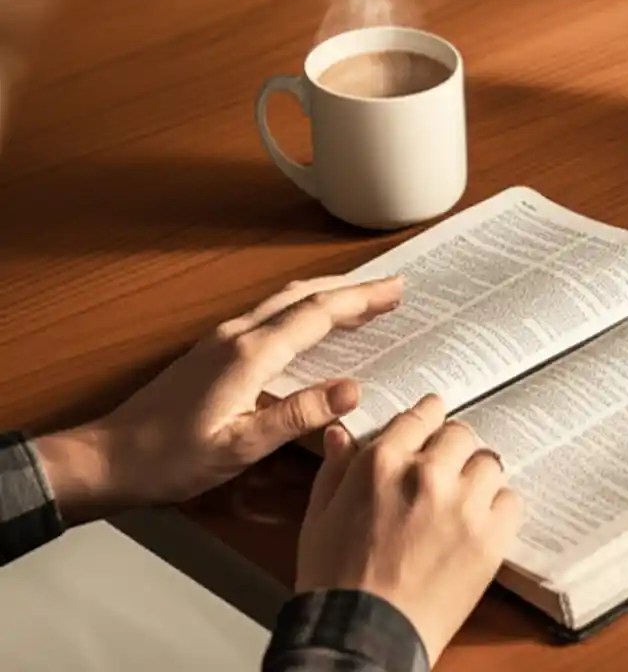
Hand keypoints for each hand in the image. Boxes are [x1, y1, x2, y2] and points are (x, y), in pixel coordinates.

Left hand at [33, 275, 403, 523]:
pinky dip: (303, 309)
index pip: (317, 315)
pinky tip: (313, 325)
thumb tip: (352, 391)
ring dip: (328, 294)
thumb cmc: (171, 460)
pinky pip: (270, 315)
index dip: (361, 300)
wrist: (110, 458)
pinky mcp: (214, 350)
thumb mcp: (240, 447)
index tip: (396, 290)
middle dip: (351, 289)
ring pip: (285, 301)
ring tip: (363, 300)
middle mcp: (237, 337)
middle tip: (393, 288)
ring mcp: (223, 339)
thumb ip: (297, 416)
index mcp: (249, 355)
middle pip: (303, 296)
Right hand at [296, 395, 521, 664]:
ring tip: (462, 500)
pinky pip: (511, 501)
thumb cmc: (335, 579)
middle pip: (460, 435)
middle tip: (445, 471)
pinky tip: (479, 525)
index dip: (430, 416)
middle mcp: (427, 473)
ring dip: (477, 477)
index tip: (434, 419)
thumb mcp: (319, 516)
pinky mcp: (491, 536)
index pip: (422, 414)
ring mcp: (464, 503)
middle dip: (451, 449)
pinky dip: (499, 509)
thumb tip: (341, 432)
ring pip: (489, 463)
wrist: (364, 633)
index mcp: (383, 461)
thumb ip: (336, 468)